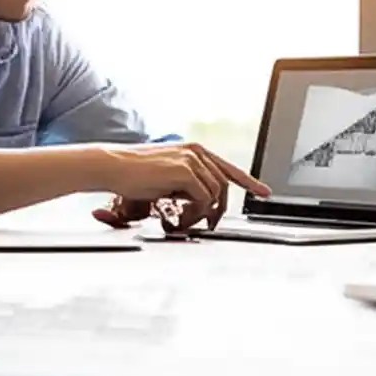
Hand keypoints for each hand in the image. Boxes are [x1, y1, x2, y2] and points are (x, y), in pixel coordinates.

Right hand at [97, 142, 270, 231]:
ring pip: (216, 192)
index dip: (249, 181)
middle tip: (210, 225)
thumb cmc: (133, 174)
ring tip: (187, 222)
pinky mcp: (184, 170)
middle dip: (221, 208)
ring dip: (205, 212)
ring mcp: (191, 159)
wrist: (111, 166)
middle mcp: (196, 151)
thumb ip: (188, 184)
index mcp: (194, 151)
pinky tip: (180, 217)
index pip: (228, 167)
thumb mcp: (167, 177)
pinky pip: (203, 198)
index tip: (264, 191)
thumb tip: (202, 202)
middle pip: (225, 183)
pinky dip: (196, 212)